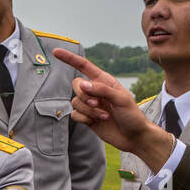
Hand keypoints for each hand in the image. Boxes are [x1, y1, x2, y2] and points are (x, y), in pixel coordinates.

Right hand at [58, 48, 174, 170]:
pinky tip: (96, 122)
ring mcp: (90, 105)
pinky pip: (75, 115)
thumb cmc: (132, 115)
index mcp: (104, 81)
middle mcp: (95, 91)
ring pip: (75, 102)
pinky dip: (84, 119)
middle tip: (97, 104)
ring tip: (104, 116)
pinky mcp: (86, 117)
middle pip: (76, 85)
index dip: (69, 58)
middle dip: (85, 96)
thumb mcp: (121, 99)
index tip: (56, 52)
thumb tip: (84, 85)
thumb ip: (102, 89)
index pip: (83, 66)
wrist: (133, 136)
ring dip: (88, 111)